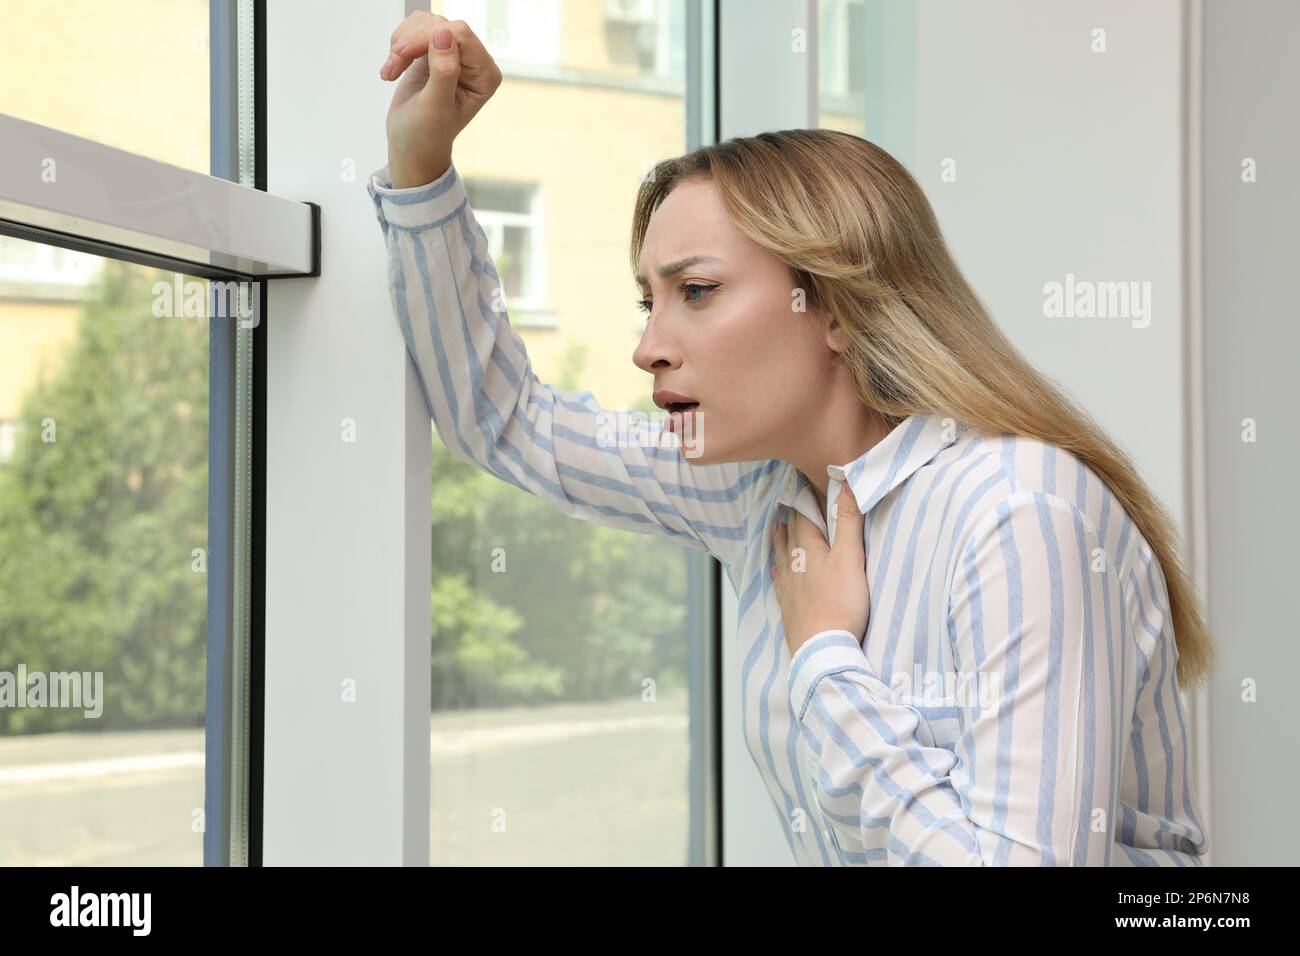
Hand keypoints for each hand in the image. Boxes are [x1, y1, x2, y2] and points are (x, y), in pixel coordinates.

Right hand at [380, 13, 502, 186]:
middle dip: (413, 41)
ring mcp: (454, 54)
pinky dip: (399, 44)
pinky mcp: (435, 51)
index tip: (402, 54)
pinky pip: (416, 28)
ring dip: (403, 43)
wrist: (411, 143)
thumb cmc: (426, 134)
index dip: (429, 37)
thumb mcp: (435, 107)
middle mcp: (474, 62)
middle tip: (394, 65)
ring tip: (391, 71)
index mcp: (485, 76)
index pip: (461, 35)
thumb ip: (444, 71)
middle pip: (442, 25)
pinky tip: (393, 68)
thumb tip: (445, 33)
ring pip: (427, 23)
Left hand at [771, 484, 871, 655]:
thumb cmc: (839, 604)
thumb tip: (847, 483)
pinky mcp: (788, 606)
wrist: (821, 651)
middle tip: (792, 499)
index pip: (802, 513)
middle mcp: (791, 563)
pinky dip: (779, 568)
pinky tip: (777, 572)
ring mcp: (786, 585)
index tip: (803, 480)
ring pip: (780, 554)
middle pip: (790, 532)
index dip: (804, 496)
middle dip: (792, 514)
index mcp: (806, 547)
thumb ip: (848, 521)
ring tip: (778, 526)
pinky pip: (779, 580)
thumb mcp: (850, 558)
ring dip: (781, 537)